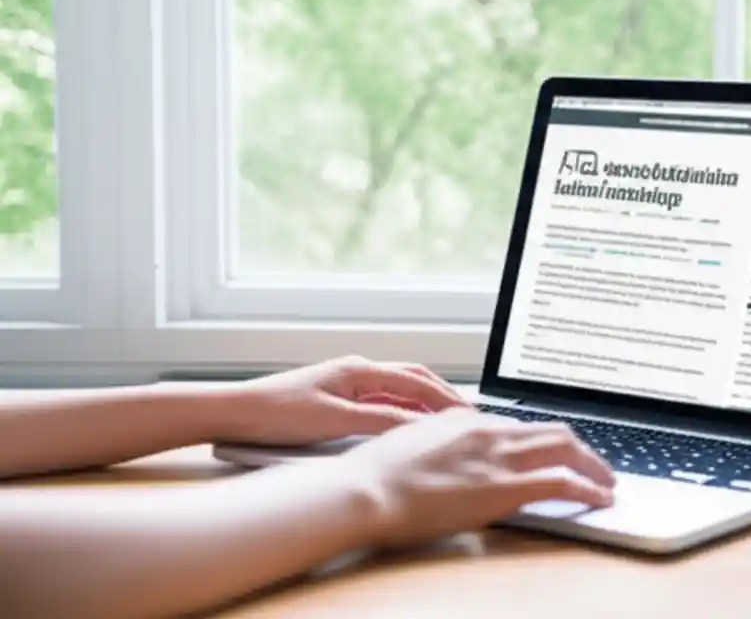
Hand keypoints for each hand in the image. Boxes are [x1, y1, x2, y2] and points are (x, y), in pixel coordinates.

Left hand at [214, 356, 470, 445]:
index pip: (416, 382)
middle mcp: (356, 371)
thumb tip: (419, 425)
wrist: (236, 412)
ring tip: (445, 420)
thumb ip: (380, 421)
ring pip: (397, 388)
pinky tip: (407, 424)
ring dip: (423, 401)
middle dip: (442, 395)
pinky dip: (402, 408)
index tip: (469, 414)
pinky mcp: (336, 396)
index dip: (446, 399)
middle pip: (412, 378)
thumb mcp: (335, 421)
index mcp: (360, 371)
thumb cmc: (278, 414)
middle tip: (467, 414)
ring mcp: (346, 382)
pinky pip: (381, 398)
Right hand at [339, 408, 615, 545]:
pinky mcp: (504, 487)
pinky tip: (600, 497)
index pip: (521, 425)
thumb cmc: (377, 475)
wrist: (365, 489)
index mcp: (466, 419)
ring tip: (606, 481)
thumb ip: (442, 444)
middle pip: (552, 430)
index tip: (557, 452)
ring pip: (566, 448)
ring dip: (593, 465)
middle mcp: (488, 430)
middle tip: (594, 464)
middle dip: (581, 447)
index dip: (545, 441)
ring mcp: (498, 456)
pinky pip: (561, 482)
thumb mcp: (412, 443)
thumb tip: (453, 455)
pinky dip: (588, 487)